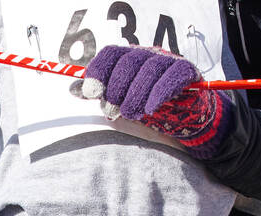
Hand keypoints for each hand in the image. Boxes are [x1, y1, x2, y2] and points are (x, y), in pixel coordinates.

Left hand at [78, 45, 229, 157]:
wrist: (184, 117)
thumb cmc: (147, 107)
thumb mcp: (119, 101)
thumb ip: (100, 94)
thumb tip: (74, 89)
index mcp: (129, 58)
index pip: (111, 54)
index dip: (98, 72)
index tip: (90, 94)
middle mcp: (149, 54)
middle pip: (129, 61)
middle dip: (116, 89)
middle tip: (112, 111)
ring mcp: (169, 61)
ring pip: (150, 69)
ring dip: (136, 95)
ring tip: (131, 114)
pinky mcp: (187, 72)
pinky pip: (172, 77)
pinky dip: (159, 93)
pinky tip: (151, 109)